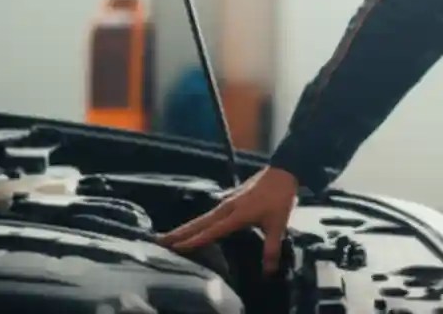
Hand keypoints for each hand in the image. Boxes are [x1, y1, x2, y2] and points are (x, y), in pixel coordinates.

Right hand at [157, 166, 299, 274]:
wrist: (283, 171)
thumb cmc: (280, 197)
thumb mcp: (278, 225)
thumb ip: (271, 248)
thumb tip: (268, 271)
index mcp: (237, 214)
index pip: (211, 230)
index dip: (194, 240)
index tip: (176, 247)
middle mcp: (228, 207)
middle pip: (200, 222)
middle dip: (180, 232)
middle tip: (159, 240)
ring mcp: (228, 201)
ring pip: (203, 217)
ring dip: (187, 227)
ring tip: (172, 237)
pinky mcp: (232, 198)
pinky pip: (211, 213)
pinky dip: (200, 221)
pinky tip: (197, 226)